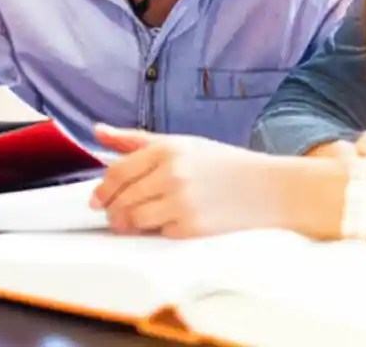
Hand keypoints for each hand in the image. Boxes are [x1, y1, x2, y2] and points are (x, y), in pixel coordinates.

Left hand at [89, 124, 276, 238]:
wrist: (269, 188)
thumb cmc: (224, 164)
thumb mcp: (181, 143)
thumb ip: (136, 140)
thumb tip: (98, 131)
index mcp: (167, 149)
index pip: (118, 172)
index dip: (103, 189)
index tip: (97, 199)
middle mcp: (172, 174)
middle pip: (123, 198)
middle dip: (112, 210)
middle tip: (112, 214)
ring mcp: (181, 201)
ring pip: (134, 219)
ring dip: (127, 225)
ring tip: (131, 223)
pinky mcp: (192, 227)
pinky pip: (158, 233)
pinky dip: (155, 232)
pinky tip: (163, 225)